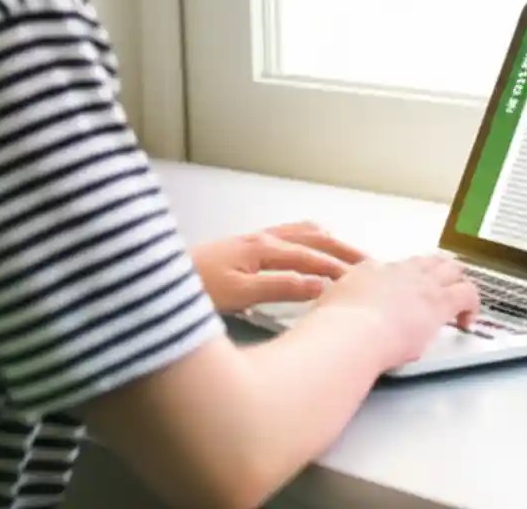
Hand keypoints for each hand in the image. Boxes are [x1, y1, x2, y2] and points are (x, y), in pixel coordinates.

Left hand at [190, 222, 368, 313]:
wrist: (156, 277)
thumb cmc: (196, 288)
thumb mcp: (240, 294)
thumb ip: (281, 287)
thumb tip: (319, 285)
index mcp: (264, 248)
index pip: (312, 258)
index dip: (338, 270)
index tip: (363, 283)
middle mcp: (263, 238)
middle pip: (313, 240)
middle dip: (343, 252)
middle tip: (371, 265)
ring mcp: (254, 239)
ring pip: (302, 233)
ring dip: (329, 242)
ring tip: (351, 253)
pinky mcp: (246, 245)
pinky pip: (289, 233)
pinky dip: (310, 237)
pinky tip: (312, 241)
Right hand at [313, 254, 480, 367]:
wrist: (350, 332)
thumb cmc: (335, 327)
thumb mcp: (328, 309)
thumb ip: (335, 307)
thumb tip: (329, 314)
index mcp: (370, 272)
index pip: (394, 270)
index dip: (404, 282)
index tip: (405, 296)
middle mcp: (398, 272)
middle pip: (427, 262)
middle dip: (437, 273)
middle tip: (442, 290)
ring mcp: (421, 284)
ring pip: (452, 270)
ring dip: (457, 283)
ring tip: (461, 300)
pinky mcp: (439, 302)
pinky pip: (468, 294)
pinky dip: (472, 306)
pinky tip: (467, 321)